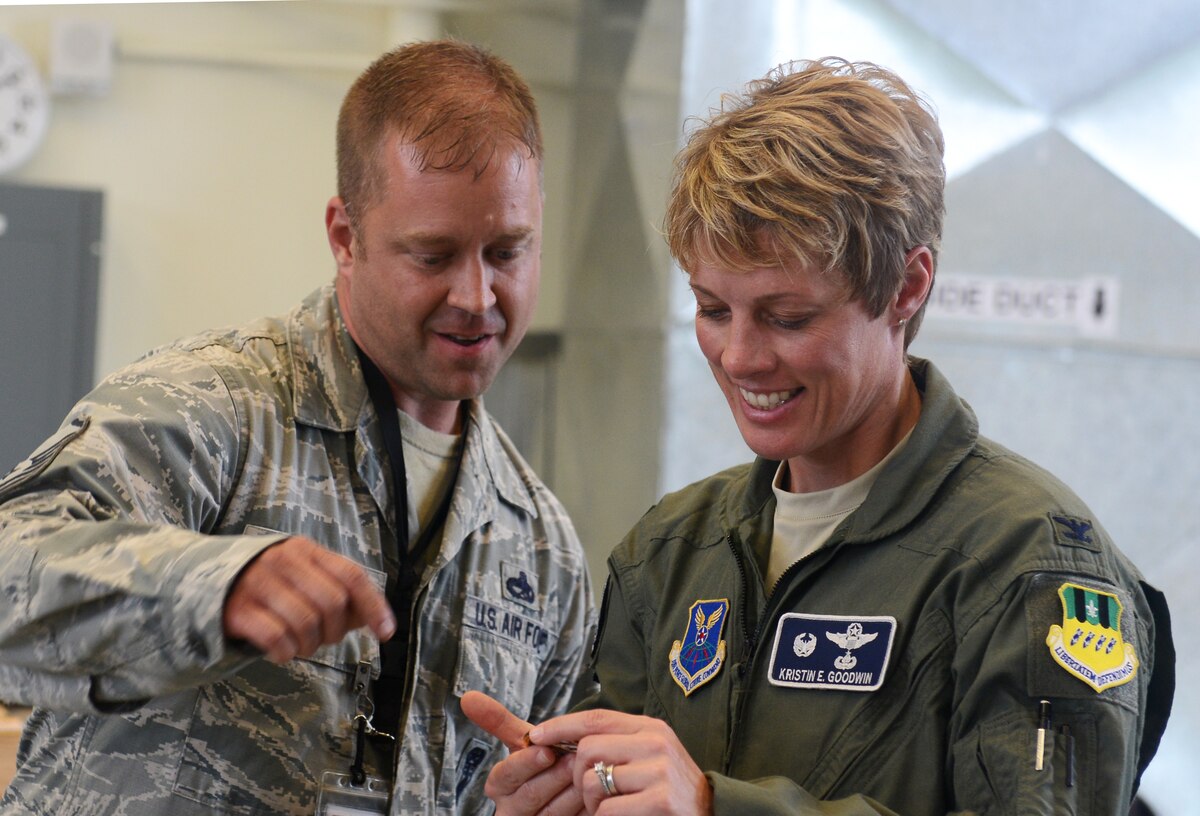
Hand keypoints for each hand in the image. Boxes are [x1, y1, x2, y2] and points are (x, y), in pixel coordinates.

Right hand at [223, 536, 394, 661]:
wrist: (201, 580)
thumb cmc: (267, 584)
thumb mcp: (303, 577)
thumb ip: (338, 593)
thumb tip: (372, 617)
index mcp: (305, 550)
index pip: (351, 575)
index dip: (374, 606)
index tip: (386, 632)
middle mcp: (282, 561)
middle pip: (332, 603)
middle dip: (336, 630)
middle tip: (325, 638)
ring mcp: (257, 584)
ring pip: (306, 623)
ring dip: (310, 645)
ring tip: (301, 645)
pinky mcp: (236, 611)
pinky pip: (276, 638)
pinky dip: (286, 653)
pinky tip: (282, 652)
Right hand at [462, 690, 585, 815]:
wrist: (562, 792)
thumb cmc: (541, 763)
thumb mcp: (521, 743)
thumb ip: (498, 721)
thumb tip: (467, 696)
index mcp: (500, 785)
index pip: (506, 776)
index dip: (526, 763)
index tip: (547, 751)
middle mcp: (510, 810)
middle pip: (530, 795)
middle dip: (553, 776)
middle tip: (574, 760)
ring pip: (552, 813)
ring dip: (572, 792)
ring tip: (589, 772)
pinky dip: (584, 809)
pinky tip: (596, 793)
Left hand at [531, 709, 711, 814]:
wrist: (712, 814)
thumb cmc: (673, 790)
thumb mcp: (652, 755)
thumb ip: (619, 743)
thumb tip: (568, 741)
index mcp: (651, 728)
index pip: (596, 718)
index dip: (561, 725)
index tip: (537, 735)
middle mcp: (655, 743)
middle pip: (587, 750)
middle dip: (580, 776)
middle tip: (594, 795)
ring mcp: (658, 771)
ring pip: (593, 782)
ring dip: (593, 804)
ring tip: (614, 809)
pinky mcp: (658, 801)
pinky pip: (607, 810)